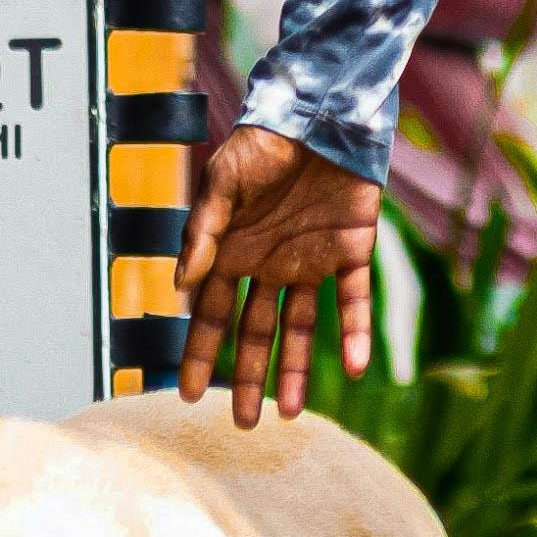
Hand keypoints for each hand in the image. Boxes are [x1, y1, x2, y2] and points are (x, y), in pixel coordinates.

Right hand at [174, 125, 381, 423]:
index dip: (200, 353)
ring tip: (289, 414)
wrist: (321, 112)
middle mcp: (270, 265)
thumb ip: (204, 233)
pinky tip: (354, 367)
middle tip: (243, 425)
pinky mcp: (351, 252)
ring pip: (302, 328)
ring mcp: (311, 262)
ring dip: (295, 370)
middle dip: (248, 378)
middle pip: (255, 333)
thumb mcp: (223, 182)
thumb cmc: (262, 142)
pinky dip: (355, 333)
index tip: (186, 394)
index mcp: (233, 252)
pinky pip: (354, 301)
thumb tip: (181, 287)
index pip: (212, 314)